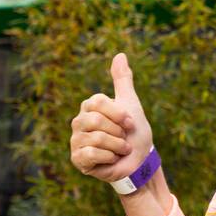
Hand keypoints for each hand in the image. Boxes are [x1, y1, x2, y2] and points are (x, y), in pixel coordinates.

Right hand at [69, 53, 154, 182]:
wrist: (139, 160)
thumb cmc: (134, 132)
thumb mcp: (130, 103)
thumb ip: (123, 80)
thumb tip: (120, 54)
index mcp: (89, 107)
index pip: (99, 102)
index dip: (120, 114)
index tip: (130, 123)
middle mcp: (78, 122)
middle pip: (97, 121)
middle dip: (119, 132)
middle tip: (123, 139)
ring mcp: (76, 140)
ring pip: (98, 138)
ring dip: (117, 146)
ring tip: (119, 150)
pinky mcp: (77, 159)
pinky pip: (91, 154)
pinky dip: (109, 158)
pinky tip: (111, 160)